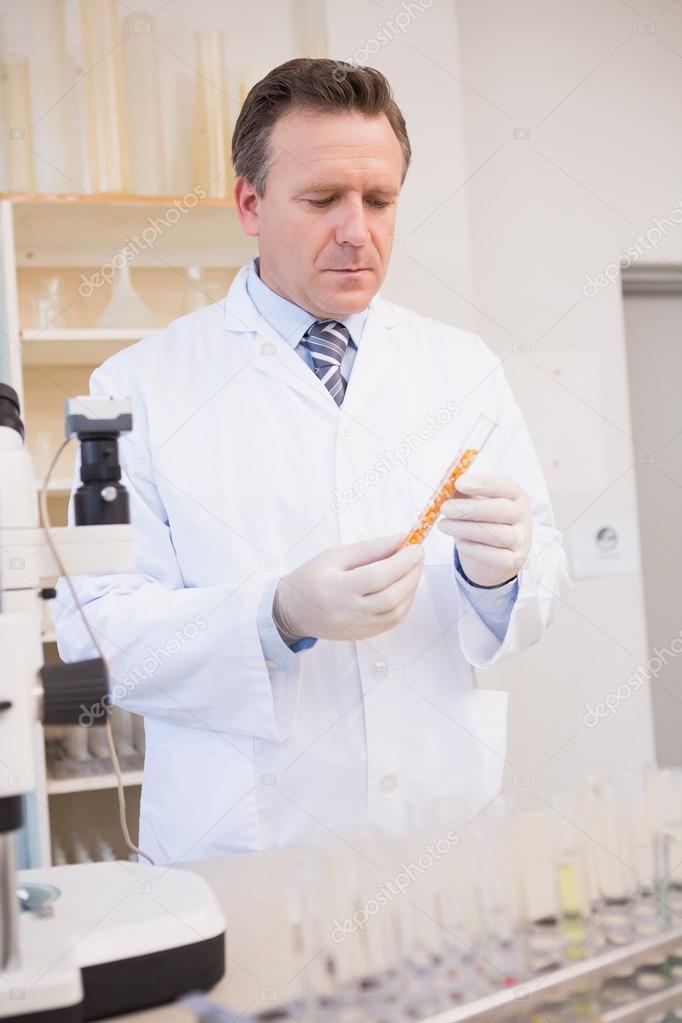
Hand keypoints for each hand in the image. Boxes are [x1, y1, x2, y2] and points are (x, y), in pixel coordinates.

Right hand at [273, 533, 424, 641]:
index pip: (379, 576)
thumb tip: (401, 539)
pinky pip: (393, 621)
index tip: (416, 546)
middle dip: (412, 573)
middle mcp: (350, 613)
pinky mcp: (364, 635)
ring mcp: (358, 627)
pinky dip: (405, 603)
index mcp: (338, 589)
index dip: (402, 561)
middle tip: (418, 555)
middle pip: (392, 596)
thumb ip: (369, 548)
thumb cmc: (312, 578)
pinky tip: (404, 587)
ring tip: (413, 568)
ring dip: (411, 588)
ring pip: (397, 611)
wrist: (293, 611)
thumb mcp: (335, 555)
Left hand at [437, 473, 531, 587]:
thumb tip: (445, 486)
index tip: (459, 483)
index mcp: (515, 496)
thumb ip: (462, 492)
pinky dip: (476, 550)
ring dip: (468, 529)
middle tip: (445, 508)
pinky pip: (498, 557)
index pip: (506, 486)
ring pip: (500, 535)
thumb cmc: (482, 521)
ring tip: (444, 526)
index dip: (484, 484)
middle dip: (472, 509)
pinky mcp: (515, 561)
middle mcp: (523, 516)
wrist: (491, 556)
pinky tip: (460, 543)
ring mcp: (521, 540)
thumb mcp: (473, 502)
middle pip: (504, 510)